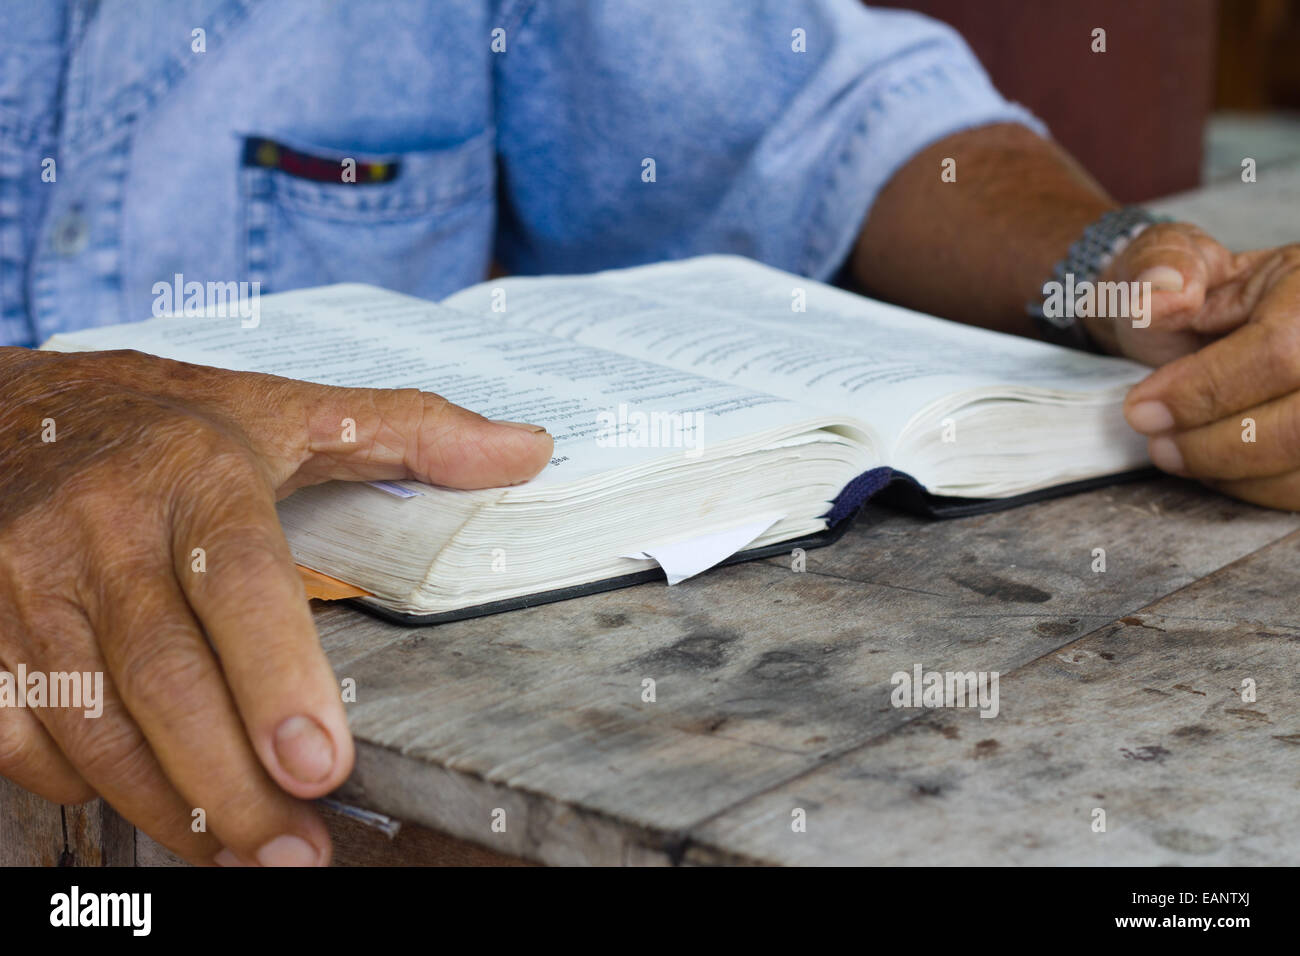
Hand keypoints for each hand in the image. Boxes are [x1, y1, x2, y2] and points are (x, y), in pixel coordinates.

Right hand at [0, 347, 551, 864]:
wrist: (9, 407)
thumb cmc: (167, 423)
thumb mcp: (288, 409)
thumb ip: (410, 431)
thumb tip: (530, 449)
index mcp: (191, 473)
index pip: (239, 582)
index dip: (279, 679)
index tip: (325, 767)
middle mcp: (94, 528)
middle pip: (164, 679)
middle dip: (233, 783)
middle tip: (299, 851)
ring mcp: (17, 583)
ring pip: (91, 725)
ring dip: (169, 806)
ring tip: (245, 857)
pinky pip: (22, 736)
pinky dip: (90, 788)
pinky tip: (155, 807)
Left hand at [1083, 224, 1299, 508]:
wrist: (1202, 317)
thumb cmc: (1192, 293)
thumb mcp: (1167, 261)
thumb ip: (1158, 266)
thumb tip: (1161, 297)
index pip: (1279, 350)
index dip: (1203, 390)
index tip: (1141, 409)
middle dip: (1214, 444)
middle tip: (1157, 444)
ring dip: (1231, 471)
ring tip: (1177, 452)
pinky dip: (1255, 487)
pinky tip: (1216, 465)